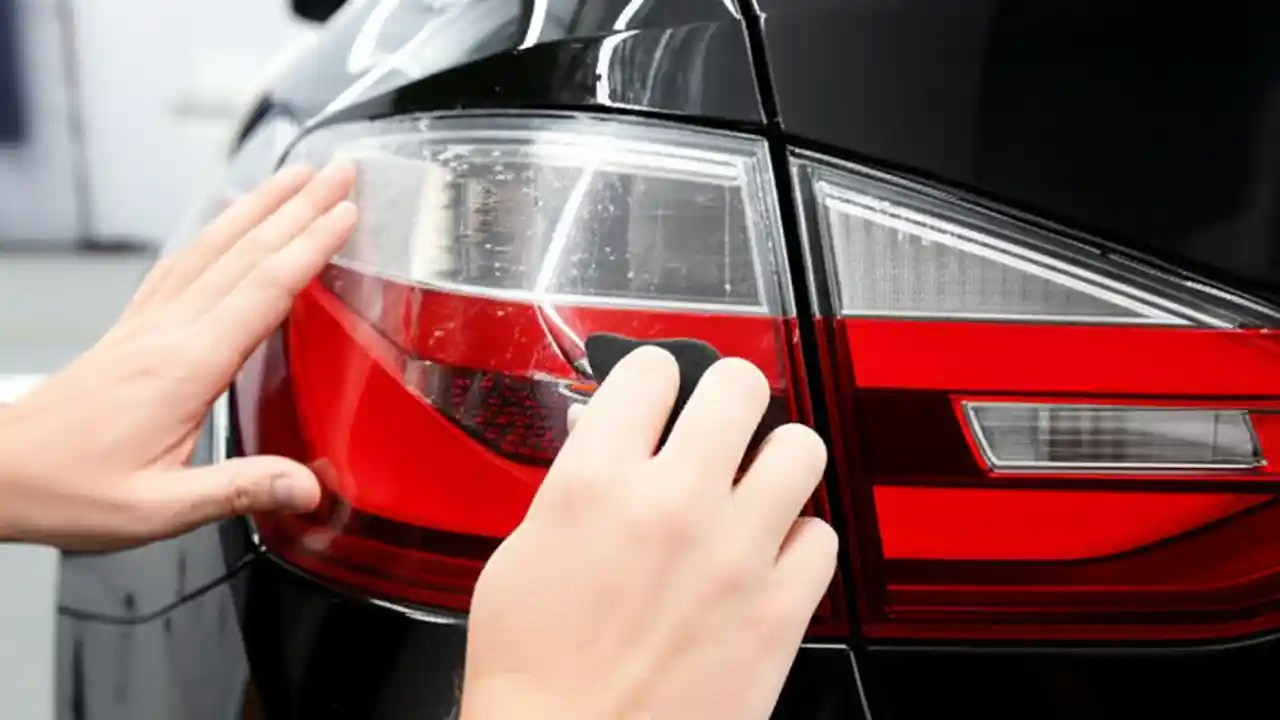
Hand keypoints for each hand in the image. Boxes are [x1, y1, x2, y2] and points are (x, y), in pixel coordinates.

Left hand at [0, 161, 356, 549]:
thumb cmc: (69, 489)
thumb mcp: (159, 508)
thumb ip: (240, 489)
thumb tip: (309, 486)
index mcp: (185, 367)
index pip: (263, 289)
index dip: (311, 247)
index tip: (346, 214)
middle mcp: (167, 331)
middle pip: (246, 251)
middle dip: (299, 206)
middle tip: (340, 172)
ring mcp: (147, 324)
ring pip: (213, 246)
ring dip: (260, 206)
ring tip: (295, 179)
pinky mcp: (134, 329)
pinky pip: (182, 263)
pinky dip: (215, 232)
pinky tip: (226, 224)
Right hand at [462, 348, 837, 719]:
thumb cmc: (534, 672)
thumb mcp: (521, 553)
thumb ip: (576, 482)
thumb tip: (609, 436)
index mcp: (596, 483)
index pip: (651, 370)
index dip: (653, 378)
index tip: (657, 394)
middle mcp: (673, 504)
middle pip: (738, 386)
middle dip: (725, 396)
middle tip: (717, 420)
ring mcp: (735, 555)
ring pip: (800, 448)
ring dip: (776, 456)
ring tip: (756, 479)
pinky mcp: (777, 610)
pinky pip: (823, 536)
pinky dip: (799, 539)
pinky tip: (769, 554)